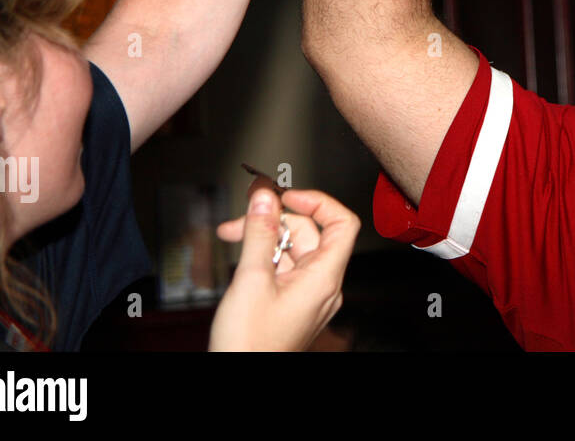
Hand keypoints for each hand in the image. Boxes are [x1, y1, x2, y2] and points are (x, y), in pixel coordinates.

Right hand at [208, 186, 359, 350]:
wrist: (241, 379)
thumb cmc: (249, 344)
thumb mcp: (251, 279)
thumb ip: (259, 233)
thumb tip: (265, 197)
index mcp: (324, 278)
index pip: (342, 223)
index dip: (317, 202)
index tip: (287, 195)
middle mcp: (323, 286)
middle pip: (309, 234)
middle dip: (274, 220)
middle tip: (241, 217)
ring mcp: (309, 297)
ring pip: (293, 251)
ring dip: (264, 238)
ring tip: (232, 236)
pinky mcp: (293, 305)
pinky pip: (286, 270)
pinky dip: (265, 258)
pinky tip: (242, 258)